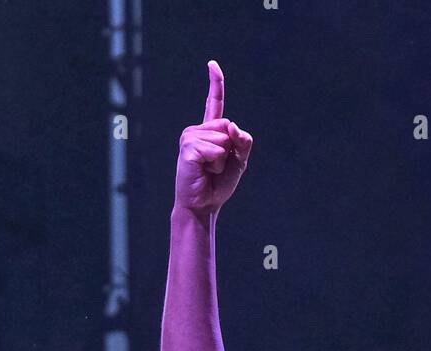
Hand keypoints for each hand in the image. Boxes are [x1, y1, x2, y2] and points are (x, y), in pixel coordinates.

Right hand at [174, 60, 252, 215]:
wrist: (203, 204)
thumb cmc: (218, 185)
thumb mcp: (239, 162)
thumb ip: (243, 142)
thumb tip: (232, 126)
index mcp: (210, 131)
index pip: (214, 103)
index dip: (215, 84)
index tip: (212, 64)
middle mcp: (198, 130)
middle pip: (227, 126)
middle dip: (230, 148)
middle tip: (217, 166)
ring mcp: (190, 137)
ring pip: (223, 139)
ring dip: (222, 159)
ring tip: (209, 169)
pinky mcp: (188, 148)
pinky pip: (216, 150)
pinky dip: (216, 164)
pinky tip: (204, 171)